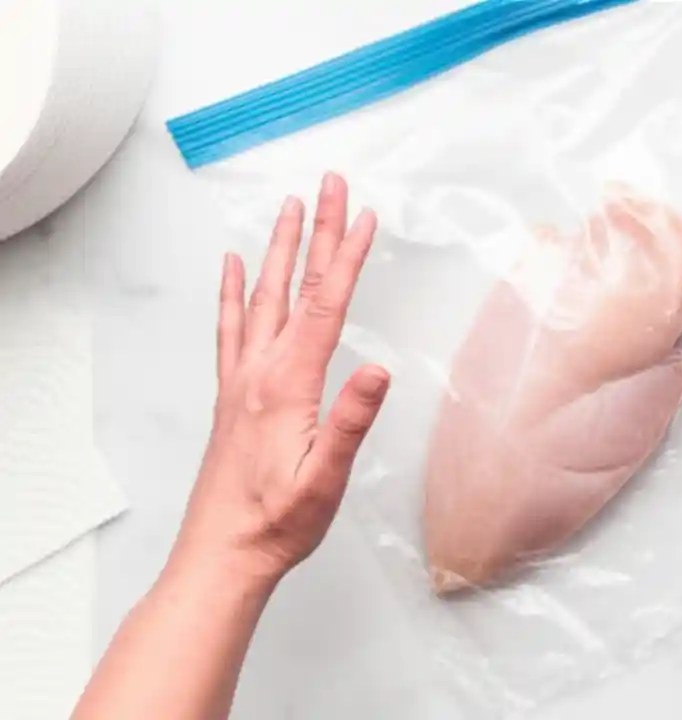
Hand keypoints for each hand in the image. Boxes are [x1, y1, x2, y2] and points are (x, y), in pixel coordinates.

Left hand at [171, 173, 388, 586]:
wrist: (224, 552)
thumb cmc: (279, 521)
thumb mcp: (326, 477)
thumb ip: (351, 420)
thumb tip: (379, 368)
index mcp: (288, 384)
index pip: (325, 305)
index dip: (348, 257)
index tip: (365, 215)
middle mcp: (260, 371)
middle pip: (294, 287)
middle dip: (315, 232)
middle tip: (327, 185)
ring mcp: (242, 380)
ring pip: (263, 298)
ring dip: (279, 250)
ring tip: (289, 209)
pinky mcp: (232, 395)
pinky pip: (231, 328)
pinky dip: (234, 293)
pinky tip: (235, 269)